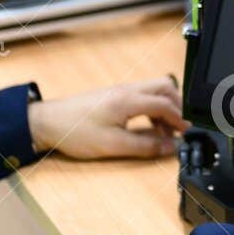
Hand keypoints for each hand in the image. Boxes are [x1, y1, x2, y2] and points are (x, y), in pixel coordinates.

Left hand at [27, 78, 189, 159]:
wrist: (48, 122)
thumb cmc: (76, 132)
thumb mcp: (114, 145)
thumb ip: (145, 146)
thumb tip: (169, 148)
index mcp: (128, 100)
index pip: (165, 104)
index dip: (179, 119)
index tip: (185, 133)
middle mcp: (127, 90)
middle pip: (164, 87)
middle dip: (177, 105)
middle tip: (178, 127)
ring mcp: (120, 90)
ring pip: (153, 89)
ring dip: (164, 106)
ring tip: (162, 131)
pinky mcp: (113, 95)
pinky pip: (142, 95)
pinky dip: (151, 107)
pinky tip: (146, 125)